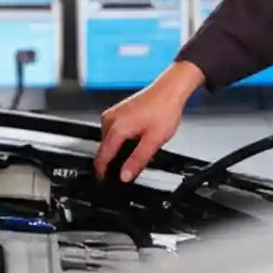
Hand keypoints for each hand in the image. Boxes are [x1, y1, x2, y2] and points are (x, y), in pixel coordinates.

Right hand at [94, 61, 204, 182]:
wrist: (170, 90)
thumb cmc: (164, 109)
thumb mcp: (154, 140)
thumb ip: (138, 160)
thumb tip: (125, 176)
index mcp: (116, 128)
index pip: (102, 157)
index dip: (102, 173)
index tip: (104, 183)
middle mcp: (110, 119)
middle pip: (105, 149)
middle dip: (114, 161)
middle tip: (131, 168)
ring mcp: (112, 114)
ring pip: (109, 140)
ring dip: (118, 149)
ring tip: (139, 148)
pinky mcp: (117, 111)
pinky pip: (113, 131)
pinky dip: (121, 139)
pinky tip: (136, 138)